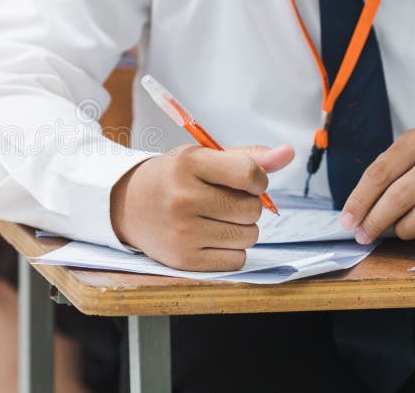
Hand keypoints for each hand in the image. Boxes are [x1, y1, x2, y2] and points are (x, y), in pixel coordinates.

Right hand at [111, 145, 294, 270]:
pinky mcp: (184, 260)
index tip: (245, 181)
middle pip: (252, 209)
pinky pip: (237, 259)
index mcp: (187, 163)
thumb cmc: (172, 179)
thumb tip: (287, 154)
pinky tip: (210, 237)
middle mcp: (182, 197)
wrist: (127, 205)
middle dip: (247, 205)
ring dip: (241, 229)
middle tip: (222, 201)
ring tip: (215, 219)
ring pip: (249, 236)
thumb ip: (246, 157)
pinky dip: (231, 250)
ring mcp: (182, 231)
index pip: (249, 174)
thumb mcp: (201, 158)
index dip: (257, 180)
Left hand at [340, 128, 414, 243]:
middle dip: (376, 220)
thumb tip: (357, 215)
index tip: (347, 221)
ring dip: (402, 228)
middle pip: (398, 195)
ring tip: (396, 231)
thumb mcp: (407, 155)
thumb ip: (386, 177)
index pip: (378, 173)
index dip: (359, 200)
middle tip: (362, 235)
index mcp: (414, 141)